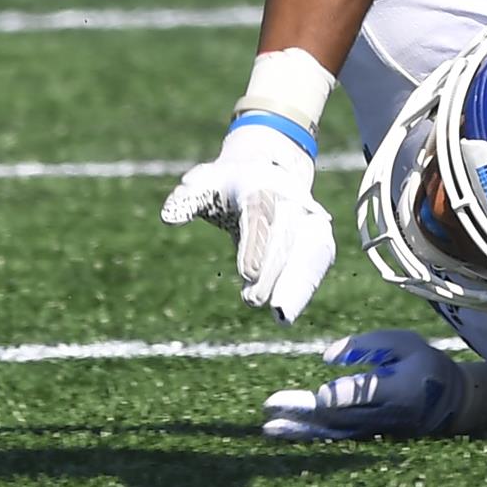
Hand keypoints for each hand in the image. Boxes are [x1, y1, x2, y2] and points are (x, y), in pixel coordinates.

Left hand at [163, 114, 335, 321]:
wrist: (266, 170)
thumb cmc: (227, 184)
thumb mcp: (203, 183)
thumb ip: (186, 199)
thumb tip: (168, 216)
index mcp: (259, 184)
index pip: (259, 217)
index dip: (255, 246)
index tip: (247, 275)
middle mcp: (289, 199)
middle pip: (285, 238)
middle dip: (272, 272)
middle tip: (253, 300)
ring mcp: (308, 215)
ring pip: (309, 250)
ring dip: (297, 285)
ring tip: (280, 316)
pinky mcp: (317, 235)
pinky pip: (316, 261)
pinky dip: (304, 288)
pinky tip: (288, 313)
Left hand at [261, 328, 486, 441]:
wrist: (450, 403)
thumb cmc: (423, 363)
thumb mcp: (403, 342)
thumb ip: (366, 344)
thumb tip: (326, 356)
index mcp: (398, 389)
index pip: (365, 394)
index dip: (343, 395)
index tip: (320, 394)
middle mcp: (384, 416)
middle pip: (339, 415)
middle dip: (304, 411)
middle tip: (270, 405)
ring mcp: (374, 431)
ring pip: (332, 432)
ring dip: (299, 430)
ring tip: (268, 428)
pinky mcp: (367, 437)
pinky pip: (334, 438)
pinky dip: (308, 436)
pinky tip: (283, 432)